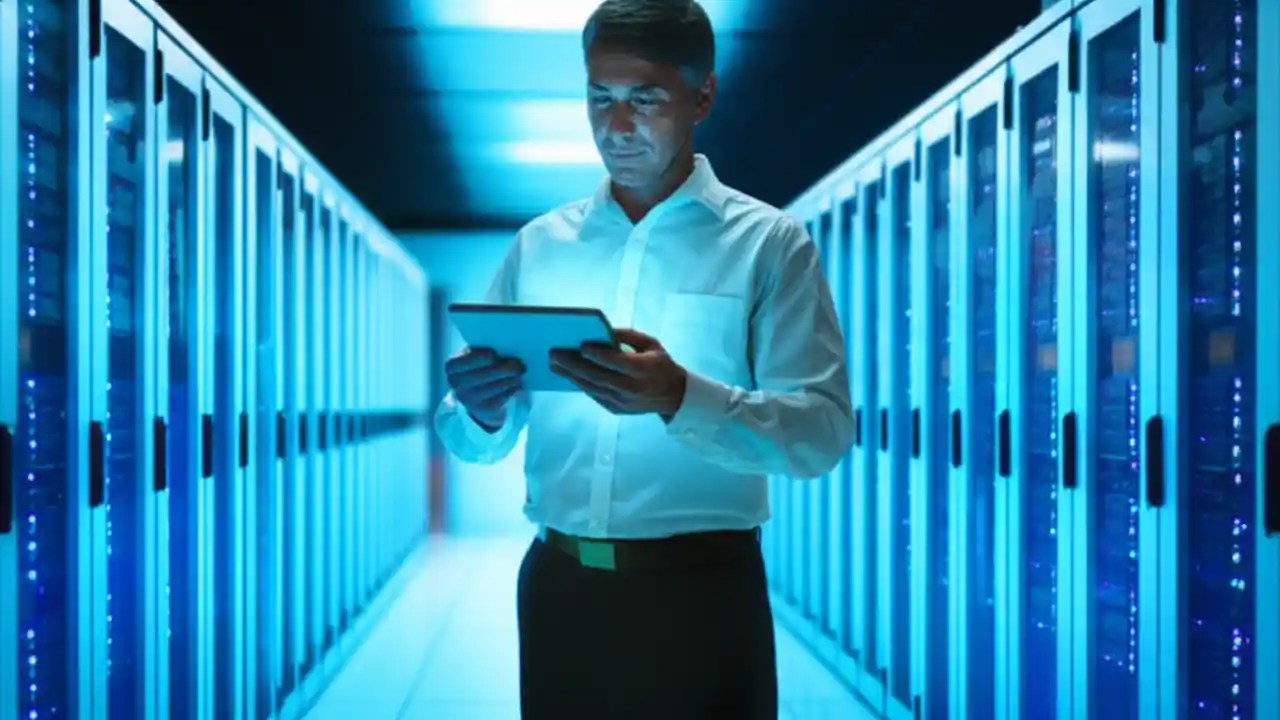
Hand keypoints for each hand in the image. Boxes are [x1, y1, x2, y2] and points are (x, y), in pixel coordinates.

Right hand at [446, 347, 525, 430]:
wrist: (479, 394)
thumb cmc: (481, 365)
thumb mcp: (476, 355)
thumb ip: (485, 350)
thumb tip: (508, 353)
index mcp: (452, 367)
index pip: (461, 362)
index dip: (480, 357)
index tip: (494, 353)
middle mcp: (457, 384)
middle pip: (482, 375)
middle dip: (503, 369)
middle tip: (518, 364)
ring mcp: (469, 399)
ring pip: (494, 387)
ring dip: (511, 378)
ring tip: (519, 372)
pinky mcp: (485, 409)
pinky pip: (501, 397)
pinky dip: (512, 389)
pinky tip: (516, 383)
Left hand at [550, 329, 687, 420]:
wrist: (673, 396)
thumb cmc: (659, 364)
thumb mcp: (651, 344)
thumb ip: (628, 336)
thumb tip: (603, 330)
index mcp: (643, 369)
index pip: (617, 362)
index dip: (599, 354)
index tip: (581, 345)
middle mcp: (631, 388)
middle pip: (598, 376)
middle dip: (574, 364)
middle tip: (554, 354)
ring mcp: (622, 402)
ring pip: (592, 388)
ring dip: (571, 376)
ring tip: (553, 365)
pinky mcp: (615, 409)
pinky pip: (594, 395)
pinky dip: (580, 384)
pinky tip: (567, 375)